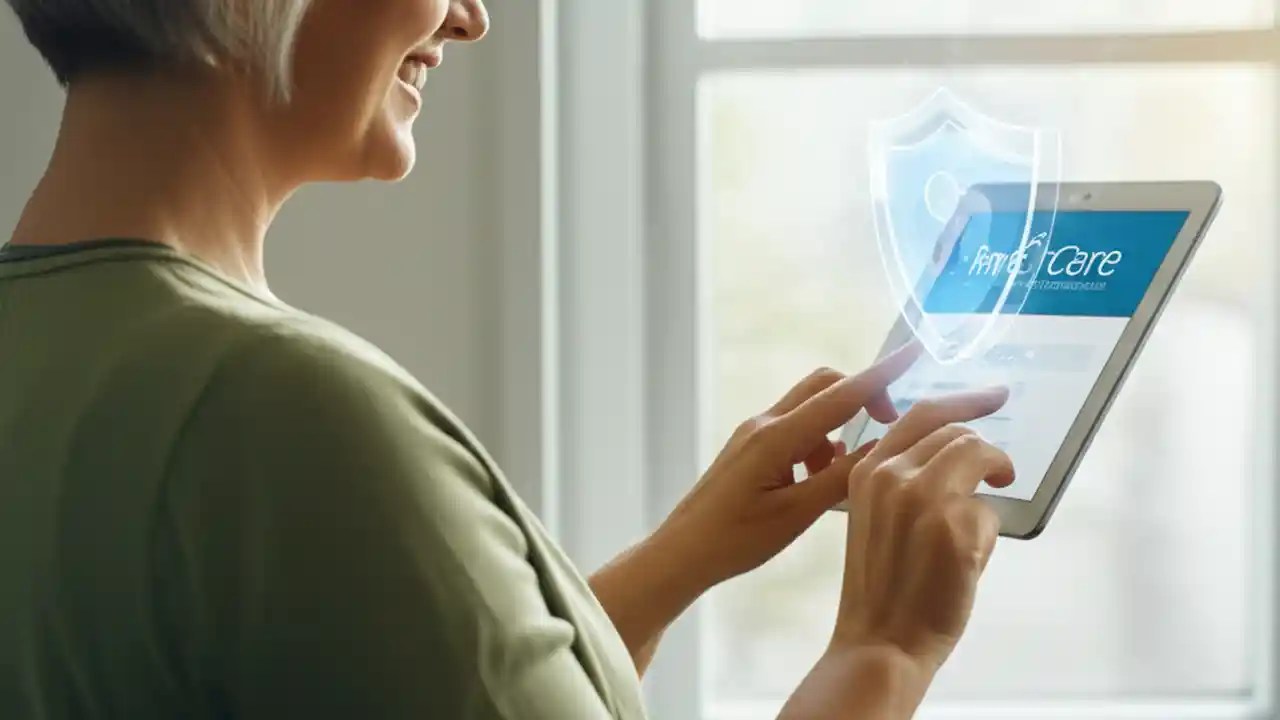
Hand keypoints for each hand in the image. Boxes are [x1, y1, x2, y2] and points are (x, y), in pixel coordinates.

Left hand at [653, 342, 922, 593]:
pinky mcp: (750, 447)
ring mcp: (755, 433)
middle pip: (825, 386)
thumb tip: (883, 447)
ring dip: (838, 429)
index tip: (913, 354)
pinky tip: (819, 484)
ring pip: (811, 410)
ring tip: (844, 478)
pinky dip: (817, 446)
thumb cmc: (735, 540)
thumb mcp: (797, 514)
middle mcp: (765, 424)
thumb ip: (842, 478)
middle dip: (862, 396)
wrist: (682, 552)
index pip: (841, 394)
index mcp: (777, 437)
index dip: (882, 374)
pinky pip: (795, 431)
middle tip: (889, 427)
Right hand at [832, 389, 1013, 698]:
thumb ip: (900, 481)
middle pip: (955, 431)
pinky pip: (988, 508)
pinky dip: (987, 530)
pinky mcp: (957, 526)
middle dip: (985, 446)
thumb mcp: (874, 516)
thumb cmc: (882, 585)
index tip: (993, 393)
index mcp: (867, 470)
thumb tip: (951, 455)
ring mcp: (924, 496)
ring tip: (991, 506)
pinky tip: (969, 559)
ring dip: (992, 477)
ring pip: (977, 455)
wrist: (882, 639)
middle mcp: (892, 474)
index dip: (964, 400)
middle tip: (1001, 467)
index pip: (920, 414)